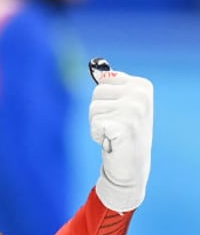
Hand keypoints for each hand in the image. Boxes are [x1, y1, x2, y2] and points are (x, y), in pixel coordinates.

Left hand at [89, 70, 152, 211]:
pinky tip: (111, 141)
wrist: (131, 165)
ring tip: (113, 133)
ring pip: (93, 108)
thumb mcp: (120, 103)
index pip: (103, 80)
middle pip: (96, 92)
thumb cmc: (123, 132)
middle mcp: (141, 95)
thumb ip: (110, 85)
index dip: (104, 100)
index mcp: (142, 85)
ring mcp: (134, 109)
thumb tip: (96, 69)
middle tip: (114, 125)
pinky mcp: (124, 125)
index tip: (118, 112)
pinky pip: (94, 123)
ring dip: (97, 124)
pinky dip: (97, 134)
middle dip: (98, 111)